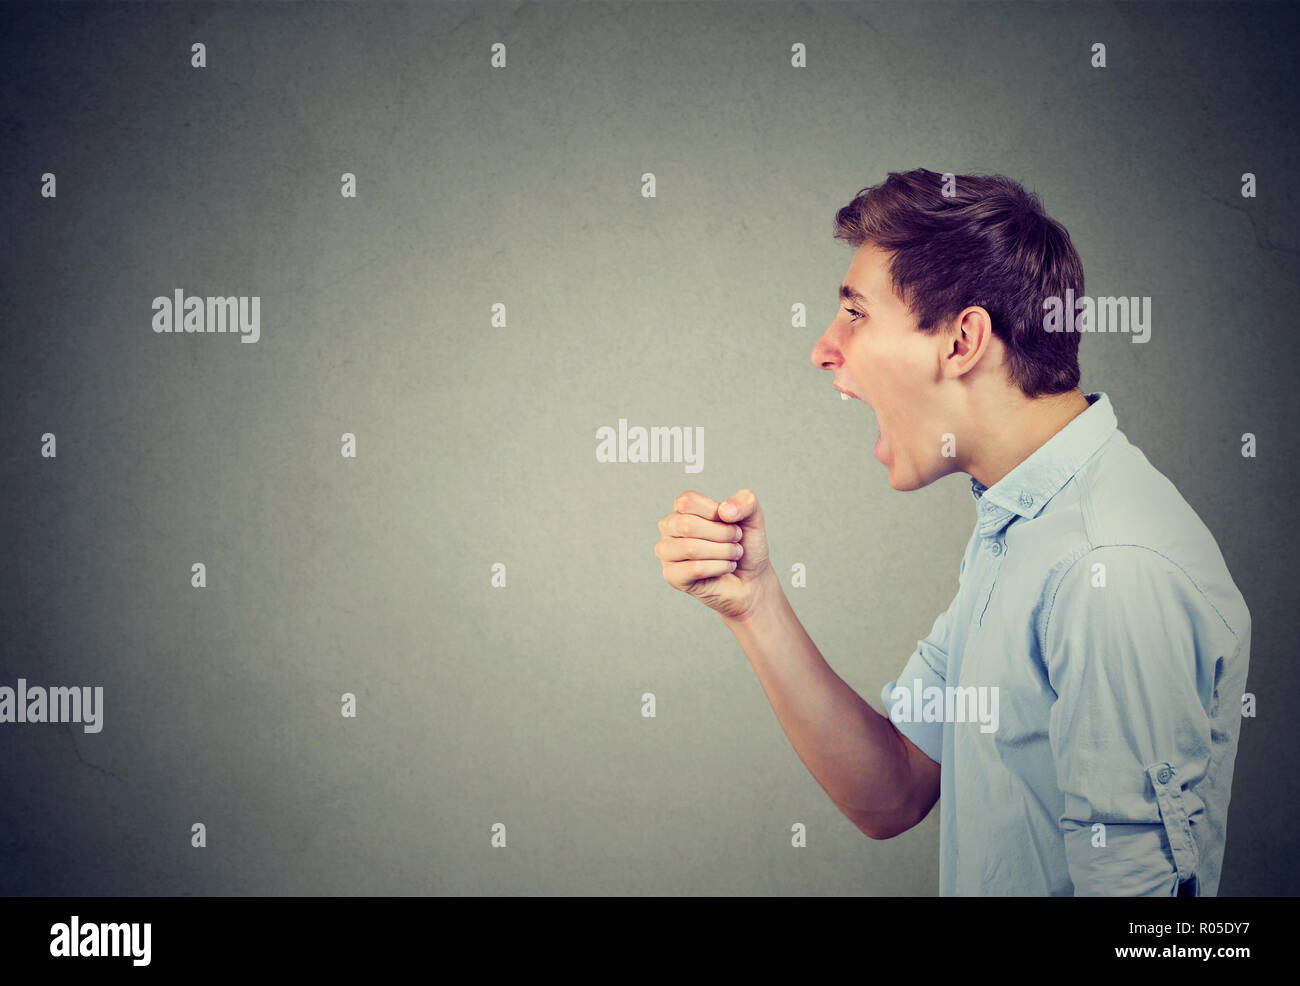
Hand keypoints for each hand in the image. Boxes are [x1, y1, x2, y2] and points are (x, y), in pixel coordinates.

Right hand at [655, 488, 773, 620]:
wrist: (752, 579)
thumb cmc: (746, 546)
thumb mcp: (753, 517)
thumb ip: (746, 502)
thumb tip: (724, 511)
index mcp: (682, 509)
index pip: (687, 501)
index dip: (715, 512)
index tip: (730, 521)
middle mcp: (669, 528)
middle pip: (687, 525)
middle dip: (722, 534)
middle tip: (736, 540)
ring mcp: (667, 553)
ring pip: (691, 548)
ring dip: (723, 552)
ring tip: (733, 555)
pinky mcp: (672, 576)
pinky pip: (695, 569)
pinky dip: (719, 568)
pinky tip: (726, 568)